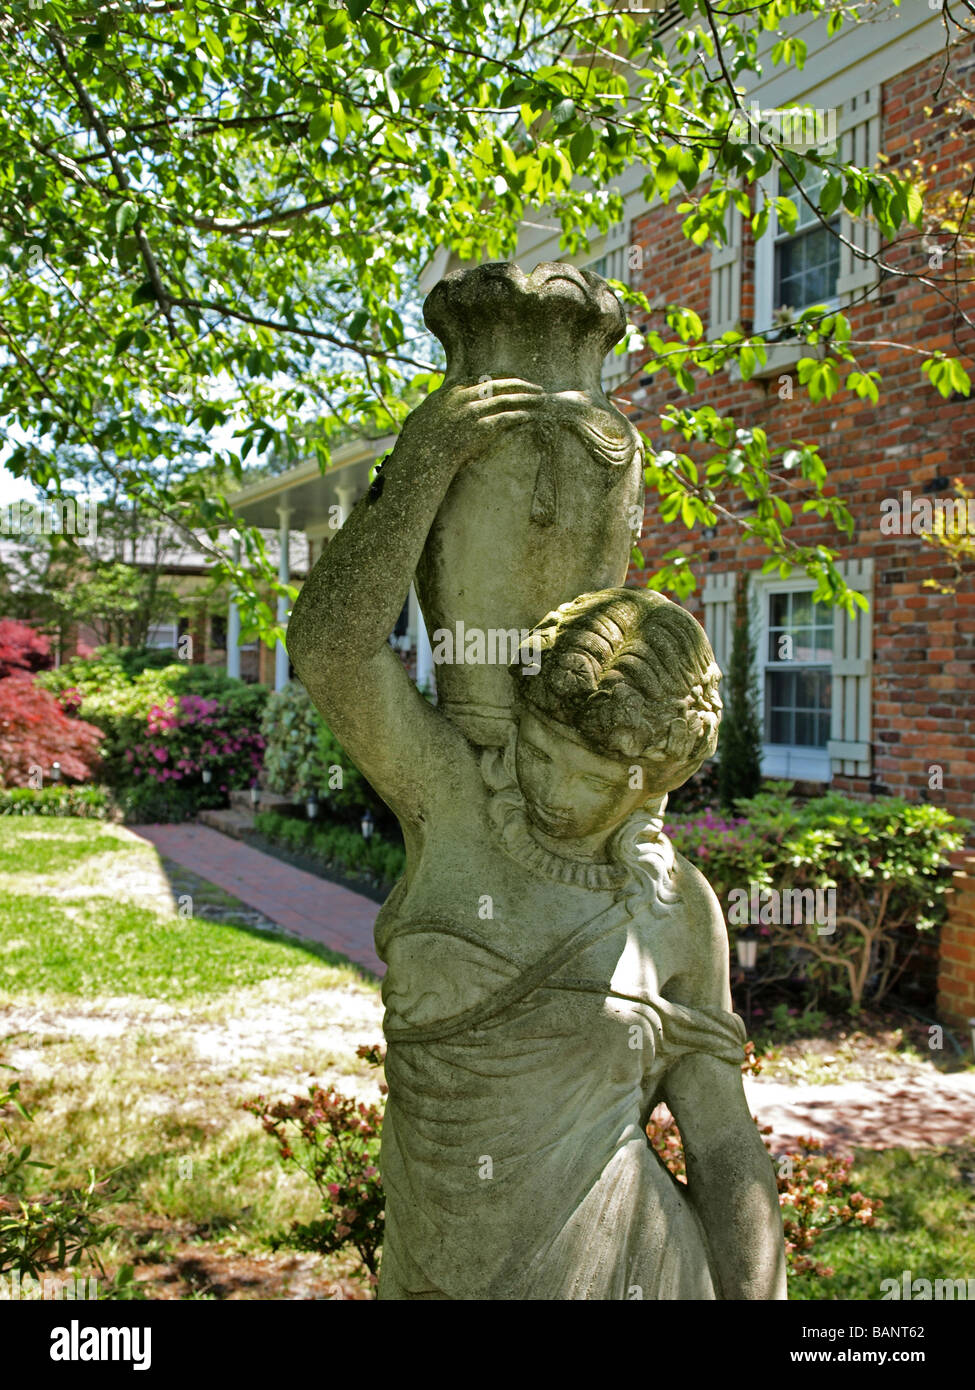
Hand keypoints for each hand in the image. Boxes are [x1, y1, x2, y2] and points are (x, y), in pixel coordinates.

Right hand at [397, 378, 546, 467]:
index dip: (505, 376)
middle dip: (521, 384)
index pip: (485, 376)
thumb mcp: (427, 412)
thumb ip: (442, 401)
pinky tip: (530, 416)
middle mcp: (464, 397)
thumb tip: (446, 395)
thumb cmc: (422, 440)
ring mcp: (472, 412)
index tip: (518, 378)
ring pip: (506, 399)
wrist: (421, 456)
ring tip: (541, 400)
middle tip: (537, 388)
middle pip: (500, 384)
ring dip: (526, 398)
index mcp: (453, 391)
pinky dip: (520, 415)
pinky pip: (506, 418)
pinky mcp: (480, 428)